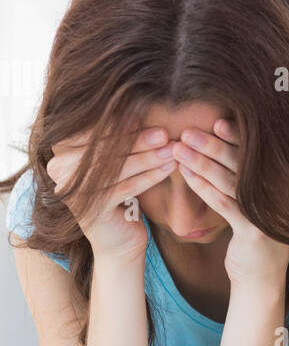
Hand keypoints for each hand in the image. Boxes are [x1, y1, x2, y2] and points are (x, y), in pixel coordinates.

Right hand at [47, 125, 177, 263]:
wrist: (120, 243)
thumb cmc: (121, 197)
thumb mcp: (117, 165)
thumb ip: (119, 140)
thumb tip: (139, 102)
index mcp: (61, 155)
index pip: (93, 133)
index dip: (120, 124)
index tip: (147, 114)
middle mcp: (59, 172)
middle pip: (105, 150)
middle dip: (137, 140)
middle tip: (165, 133)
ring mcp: (73, 193)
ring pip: (117, 169)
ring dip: (148, 157)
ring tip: (172, 150)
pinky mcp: (91, 211)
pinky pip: (126, 187)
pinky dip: (150, 176)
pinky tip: (169, 168)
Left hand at [171, 119, 288, 285]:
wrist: (261, 280)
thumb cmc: (254, 237)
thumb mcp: (257, 205)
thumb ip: (251, 177)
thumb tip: (227, 141)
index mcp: (287, 186)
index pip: (260, 154)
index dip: (239, 136)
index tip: (217, 121)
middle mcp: (284, 197)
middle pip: (244, 164)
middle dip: (214, 145)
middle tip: (189, 131)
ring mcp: (270, 214)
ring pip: (230, 181)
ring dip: (202, 162)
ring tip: (179, 148)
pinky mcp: (254, 232)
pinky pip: (223, 203)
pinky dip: (202, 186)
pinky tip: (185, 174)